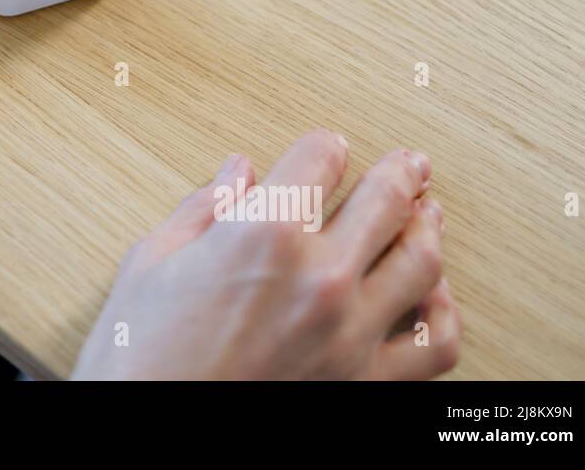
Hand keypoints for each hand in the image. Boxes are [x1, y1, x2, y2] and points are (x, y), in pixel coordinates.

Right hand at [72, 130, 460, 378]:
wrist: (152, 438)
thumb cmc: (140, 358)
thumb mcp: (150, 265)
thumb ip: (200, 211)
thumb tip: (233, 175)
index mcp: (262, 234)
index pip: (317, 160)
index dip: (323, 146)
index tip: (327, 146)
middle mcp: (319, 276)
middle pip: (386, 200)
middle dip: (401, 172)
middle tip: (410, 163)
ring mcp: (350, 332)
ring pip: (421, 262)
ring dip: (429, 228)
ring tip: (429, 214)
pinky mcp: (365, 383)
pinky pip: (435, 344)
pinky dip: (444, 313)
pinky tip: (435, 295)